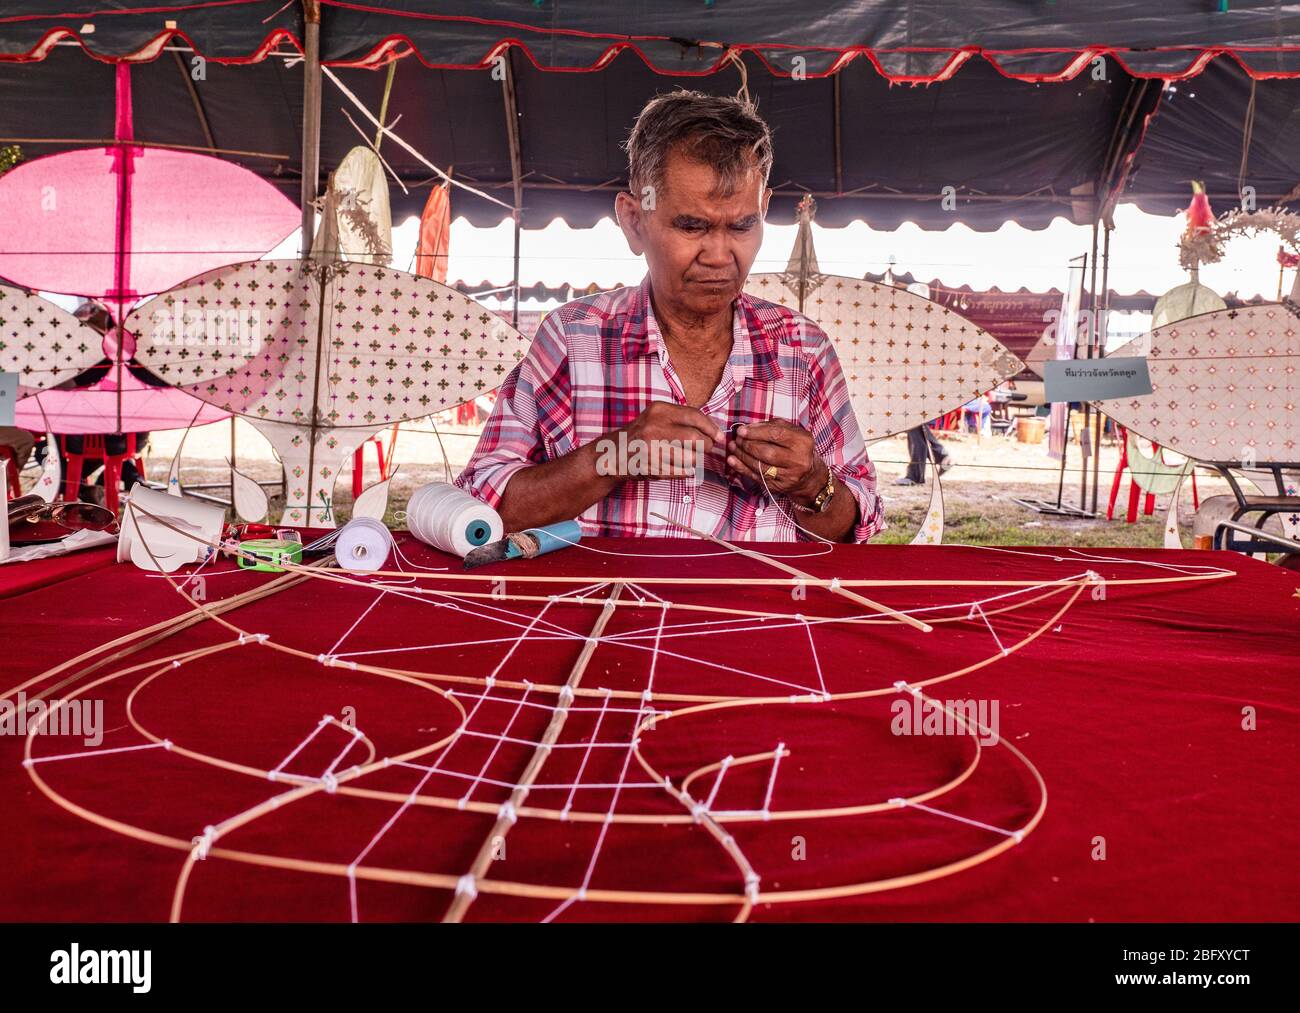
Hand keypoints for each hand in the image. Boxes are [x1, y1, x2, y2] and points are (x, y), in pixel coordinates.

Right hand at [595, 401, 722, 479]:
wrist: (613, 454)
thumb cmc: (642, 435)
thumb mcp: (657, 417)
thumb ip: (682, 419)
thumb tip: (713, 429)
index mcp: (659, 410)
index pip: (695, 416)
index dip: (711, 428)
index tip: (720, 436)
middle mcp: (654, 427)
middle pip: (696, 439)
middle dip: (707, 446)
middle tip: (707, 449)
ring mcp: (651, 448)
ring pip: (690, 458)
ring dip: (696, 461)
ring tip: (690, 458)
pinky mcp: (650, 466)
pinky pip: (681, 472)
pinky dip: (686, 471)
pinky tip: (679, 467)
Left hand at [727, 420, 828, 507]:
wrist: (809, 475)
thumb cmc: (797, 449)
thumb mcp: (791, 432)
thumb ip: (772, 426)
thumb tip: (748, 428)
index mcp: (803, 442)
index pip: (776, 435)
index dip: (756, 432)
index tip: (741, 430)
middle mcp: (798, 460)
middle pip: (767, 452)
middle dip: (747, 445)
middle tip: (736, 440)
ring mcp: (789, 476)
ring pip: (761, 466)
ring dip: (742, 456)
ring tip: (733, 447)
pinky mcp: (780, 487)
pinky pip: (757, 477)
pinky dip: (742, 468)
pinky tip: (733, 461)